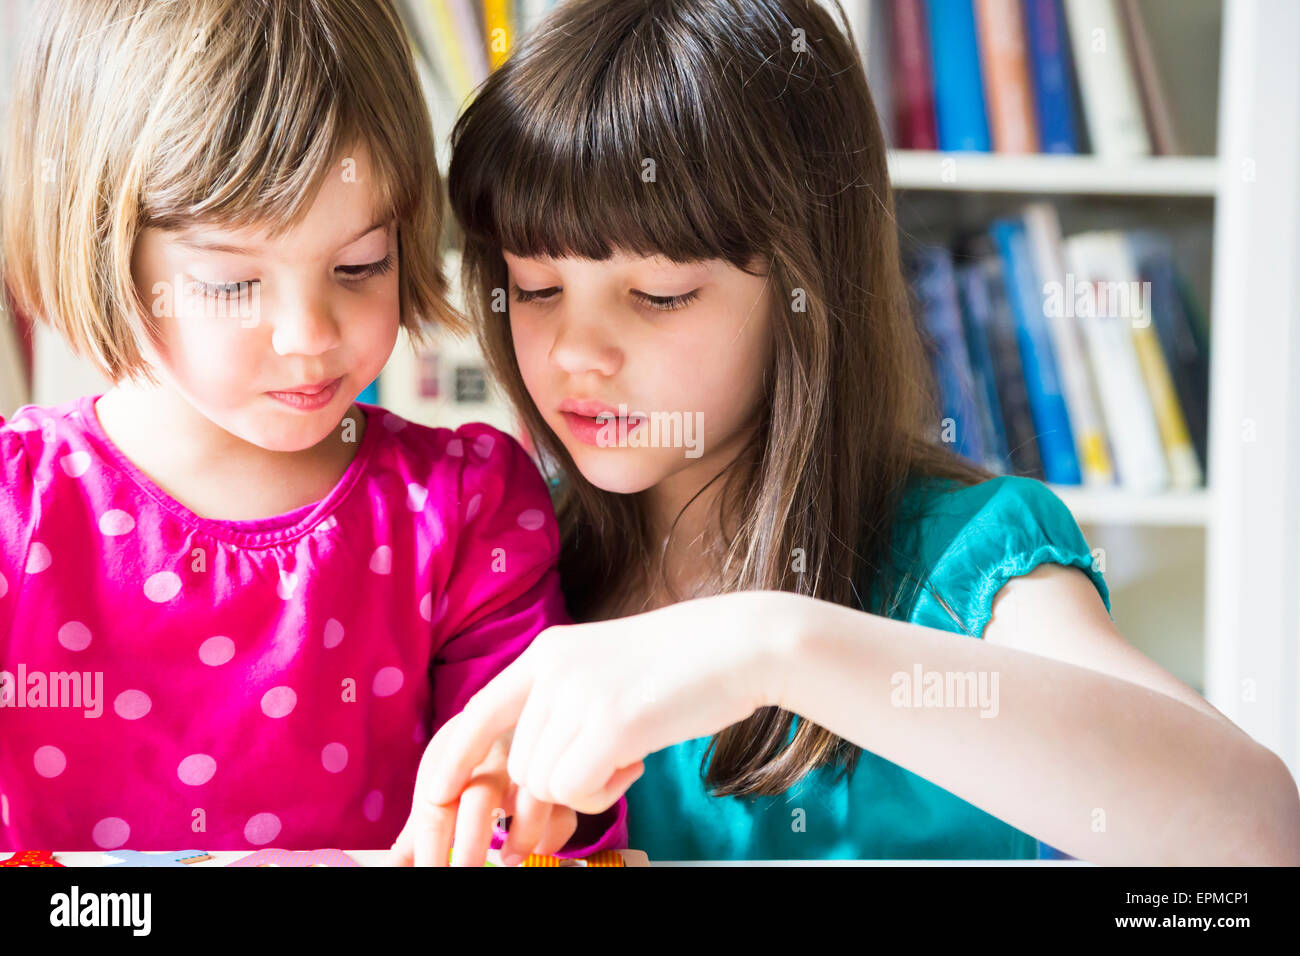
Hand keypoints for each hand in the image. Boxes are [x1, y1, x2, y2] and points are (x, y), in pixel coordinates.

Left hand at [387, 711, 577, 866]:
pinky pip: (564, 805)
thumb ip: (419, 829)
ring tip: (507, 859)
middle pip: (480, 798)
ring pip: (532, 796)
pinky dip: (553, 833)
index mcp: (452, 759)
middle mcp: (491, 756)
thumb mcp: (438, 782)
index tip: (427, 874)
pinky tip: (540, 847)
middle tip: (463, 872)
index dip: (430, 848)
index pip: (435, 807)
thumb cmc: (467, 758)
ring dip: (521, 836)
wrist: (507, 710)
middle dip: (470, 844)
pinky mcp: (559, 773)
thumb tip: (393, 867)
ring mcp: (529, 761)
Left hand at [417, 591, 795, 814]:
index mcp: (547, 652)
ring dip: (584, 787)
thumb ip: (563, 711)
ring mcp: (579, 693)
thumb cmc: (682, 667)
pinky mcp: (610, 721)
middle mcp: (552, 668)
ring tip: (629, 754)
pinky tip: (637, 760)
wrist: (741, 644)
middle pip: (516, 765)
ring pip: (542, 782)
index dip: (450, 759)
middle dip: (551, 788)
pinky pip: (574, 790)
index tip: (434, 796)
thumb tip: (529, 783)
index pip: (475, 712)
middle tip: (605, 771)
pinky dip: (603, 793)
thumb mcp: (605, 674)